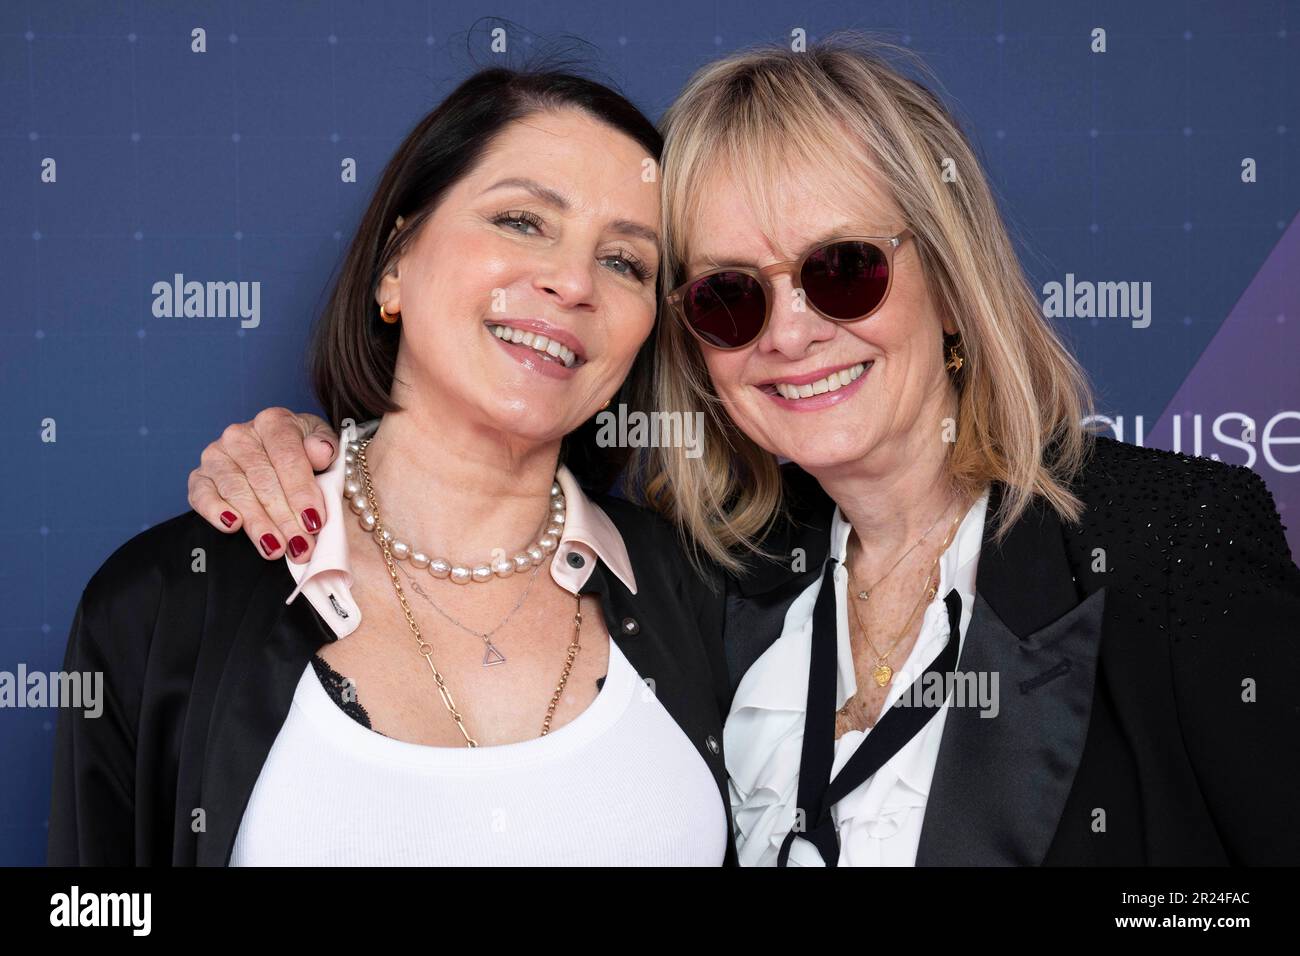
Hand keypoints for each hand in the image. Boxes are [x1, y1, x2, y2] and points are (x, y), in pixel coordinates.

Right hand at [187, 407, 338, 562]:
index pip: (287, 456)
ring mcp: (216, 455)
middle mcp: (240, 434)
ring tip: (275, 548)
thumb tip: (321, 451)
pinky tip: (232, 526)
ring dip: (257, 523)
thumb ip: (325, 447)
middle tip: (300, 545)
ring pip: (236, 491)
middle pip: (263, 478)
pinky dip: (215, 511)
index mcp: (273, 422)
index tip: (314, 521)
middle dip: (284, 517)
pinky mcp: (199, 476)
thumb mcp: (324, 446)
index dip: (301, 491)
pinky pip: (202, 494)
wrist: (277, 461)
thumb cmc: (304, 455)